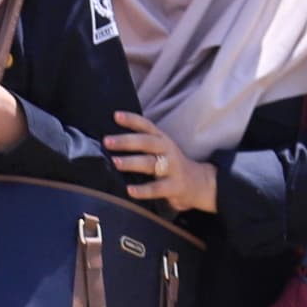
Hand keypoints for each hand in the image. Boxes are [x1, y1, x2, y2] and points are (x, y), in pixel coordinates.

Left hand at [100, 111, 219, 220]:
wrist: (199, 183)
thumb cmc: (170, 165)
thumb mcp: (160, 150)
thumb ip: (141, 144)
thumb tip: (111, 142)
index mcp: (161, 139)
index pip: (146, 126)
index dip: (132, 120)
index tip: (116, 116)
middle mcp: (167, 150)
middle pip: (146, 142)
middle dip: (126, 141)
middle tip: (107, 141)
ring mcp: (172, 168)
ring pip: (150, 163)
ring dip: (131, 162)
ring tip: (115, 162)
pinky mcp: (174, 187)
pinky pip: (156, 188)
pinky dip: (143, 190)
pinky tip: (130, 190)